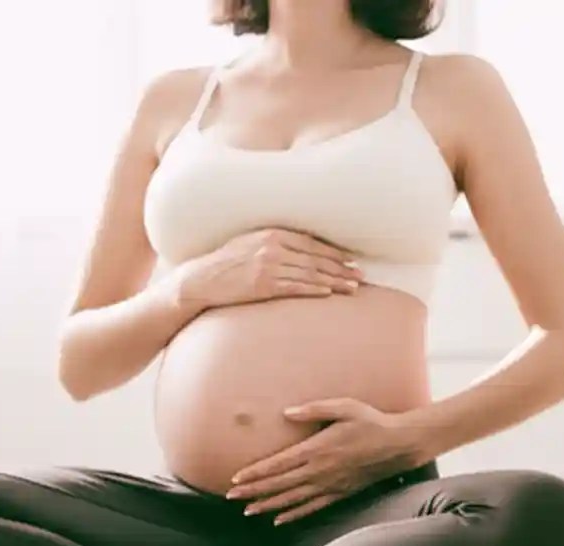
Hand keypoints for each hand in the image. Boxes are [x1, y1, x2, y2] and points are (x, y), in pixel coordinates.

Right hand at [171, 228, 364, 311]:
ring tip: (352, 287)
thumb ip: (275, 242)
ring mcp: (269, 266)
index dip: (334, 252)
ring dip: (335, 281)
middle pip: (316, 258)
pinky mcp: (264, 285)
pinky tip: (329, 293)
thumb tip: (301, 248)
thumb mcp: (250, 242)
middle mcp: (273, 247)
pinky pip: (296, 287)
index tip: (351, 259)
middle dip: (341, 267)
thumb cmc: (225, 262)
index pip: (311, 242)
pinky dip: (314, 290)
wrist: (202, 280)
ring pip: (310, 273)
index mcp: (272, 233)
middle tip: (360, 275)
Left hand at [226, 398, 424, 524]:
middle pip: (280, 485)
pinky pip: (312, 508)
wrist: (399, 444)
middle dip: (254, 491)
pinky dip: (293, 514)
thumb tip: (285, 413)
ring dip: (268, 505)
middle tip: (231, 497)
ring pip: (293, 500)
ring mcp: (330, 485)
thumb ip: (313, 409)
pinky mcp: (340, 493)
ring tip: (248, 510)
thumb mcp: (344, 406)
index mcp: (317, 449)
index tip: (236, 479)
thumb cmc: (371, 421)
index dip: (256, 473)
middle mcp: (320, 471)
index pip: (278, 465)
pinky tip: (278, 519)